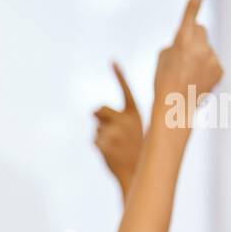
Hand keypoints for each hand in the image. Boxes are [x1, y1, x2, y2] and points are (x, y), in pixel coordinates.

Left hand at [94, 61, 142, 190]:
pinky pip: (95, 139)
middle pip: (100, 109)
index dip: (119, 75)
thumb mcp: (134, 129)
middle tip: (109, 128)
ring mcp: (113, 131)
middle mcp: (125, 119)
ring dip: (102, 135)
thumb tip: (93, 111)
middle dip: (98, 115)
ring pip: (97, 127)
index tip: (112, 61)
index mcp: (135, 114)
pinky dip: (100, 146)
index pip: (125, 90)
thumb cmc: (136, 149)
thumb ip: (117, 117)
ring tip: (117, 147)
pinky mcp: (103, 142)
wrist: (137, 171)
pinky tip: (112, 153)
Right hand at [153, 0, 221, 113]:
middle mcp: (200, 45)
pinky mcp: (220, 68)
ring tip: (187, 75)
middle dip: (192, 37)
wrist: (175, 108)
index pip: (191, 11)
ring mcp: (212, 57)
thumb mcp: (163, 57)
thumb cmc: (163, 82)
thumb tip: (190, 42)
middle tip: (181, 57)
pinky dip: (205, 68)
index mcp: (182, 39)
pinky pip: (212, 61)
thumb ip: (177, 43)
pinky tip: (197, 80)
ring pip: (206, 48)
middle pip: (200, 30)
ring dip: (198, 56)